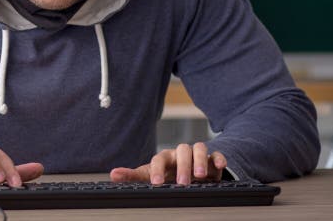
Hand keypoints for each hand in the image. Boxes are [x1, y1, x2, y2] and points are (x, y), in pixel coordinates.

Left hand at [110, 142, 226, 184]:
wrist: (187, 174)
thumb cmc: (167, 174)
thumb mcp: (151, 176)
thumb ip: (133, 176)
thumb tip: (113, 174)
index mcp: (164, 158)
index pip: (159, 159)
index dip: (157, 170)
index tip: (157, 184)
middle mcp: (180, 153)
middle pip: (181, 151)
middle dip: (182, 166)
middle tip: (182, 182)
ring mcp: (196, 155)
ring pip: (198, 148)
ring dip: (200, 160)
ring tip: (200, 176)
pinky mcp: (211, 160)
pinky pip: (216, 154)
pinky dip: (218, 158)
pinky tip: (219, 166)